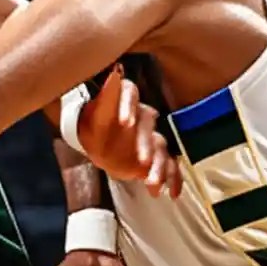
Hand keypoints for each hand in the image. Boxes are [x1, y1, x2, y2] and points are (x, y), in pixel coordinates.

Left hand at [78, 65, 182, 197]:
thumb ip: (106, 94)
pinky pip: (170, 166)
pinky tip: (172, 193)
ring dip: (159, 168)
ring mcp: (152, 138)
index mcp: (127, 101)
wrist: (97, 143)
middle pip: (149, 130)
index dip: (128, 107)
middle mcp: (143, 117)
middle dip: (146, 146)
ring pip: (161, 150)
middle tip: (141, 162)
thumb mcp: (95, 112)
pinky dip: (173, 180)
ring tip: (152, 185)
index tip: (124, 123)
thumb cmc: (94, 123)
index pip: (131, 97)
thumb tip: (115, 72)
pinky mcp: (156, 156)